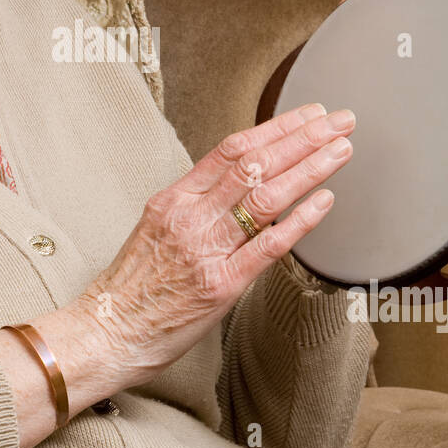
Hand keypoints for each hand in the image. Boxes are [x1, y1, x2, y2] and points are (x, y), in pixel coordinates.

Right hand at [77, 102, 355, 388]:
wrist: (107, 331)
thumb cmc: (133, 286)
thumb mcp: (156, 228)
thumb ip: (197, 205)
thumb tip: (241, 187)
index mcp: (174, 199)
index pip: (232, 149)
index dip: (275, 127)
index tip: (308, 115)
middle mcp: (190, 217)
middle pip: (255, 164)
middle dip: (303, 137)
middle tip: (339, 121)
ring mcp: (206, 249)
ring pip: (265, 196)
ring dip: (309, 168)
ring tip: (340, 150)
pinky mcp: (221, 285)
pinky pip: (268, 246)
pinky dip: (300, 220)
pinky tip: (324, 201)